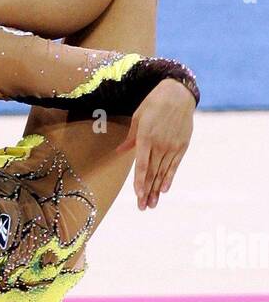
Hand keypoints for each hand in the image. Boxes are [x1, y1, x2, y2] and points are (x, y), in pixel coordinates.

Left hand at [115, 78, 195, 209]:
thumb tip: (119, 152)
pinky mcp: (182, 145)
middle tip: (142, 207)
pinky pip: (174, 165)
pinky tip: (164, 190)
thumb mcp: (138, 117)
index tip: (137, 194)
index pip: (142, 164)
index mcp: (146, 137)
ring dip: (157, 190)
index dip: (139, 181)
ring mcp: (172, 145)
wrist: (179, 93)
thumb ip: (130, 138)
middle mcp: (160, 144)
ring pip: (163, 172)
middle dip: (146, 191)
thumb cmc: (154, 104)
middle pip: (152, 172)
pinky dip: (169, 178)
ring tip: (151, 205)